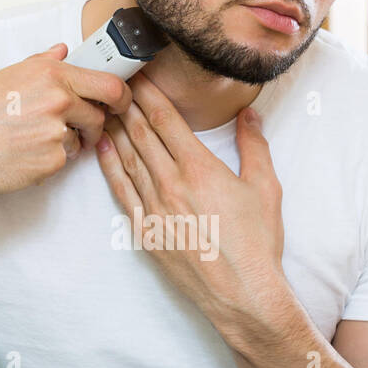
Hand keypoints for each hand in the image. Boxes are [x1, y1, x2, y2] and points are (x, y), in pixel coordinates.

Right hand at [0, 43, 132, 197]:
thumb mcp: (8, 76)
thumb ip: (42, 64)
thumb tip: (63, 50)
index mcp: (52, 74)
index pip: (109, 85)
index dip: (121, 97)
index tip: (120, 103)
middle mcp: (59, 100)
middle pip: (99, 116)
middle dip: (92, 124)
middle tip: (77, 129)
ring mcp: (57, 133)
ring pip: (80, 141)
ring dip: (65, 143)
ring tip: (30, 139)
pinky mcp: (51, 163)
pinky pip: (62, 162)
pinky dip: (48, 161)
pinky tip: (21, 154)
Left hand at [95, 72, 287, 328]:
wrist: (241, 292)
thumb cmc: (257, 242)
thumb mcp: (266, 187)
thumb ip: (254, 145)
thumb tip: (249, 113)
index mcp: (199, 168)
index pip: (164, 119)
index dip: (148, 93)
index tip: (138, 75)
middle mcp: (170, 183)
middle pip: (139, 133)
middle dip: (125, 104)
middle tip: (113, 83)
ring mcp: (154, 208)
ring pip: (126, 158)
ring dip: (113, 130)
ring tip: (103, 108)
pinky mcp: (145, 231)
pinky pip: (121, 192)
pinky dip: (109, 167)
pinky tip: (101, 150)